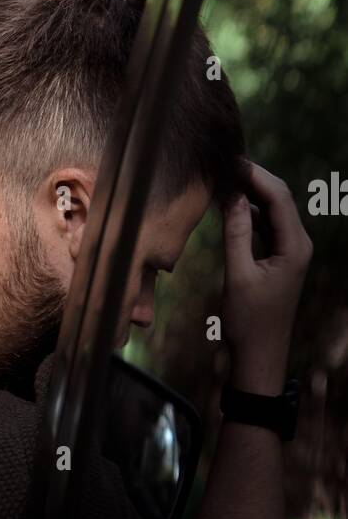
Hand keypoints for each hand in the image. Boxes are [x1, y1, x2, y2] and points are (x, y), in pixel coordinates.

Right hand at [221, 161, 312, 393]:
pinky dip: (246, 215)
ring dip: (248, 195)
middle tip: (223, 164)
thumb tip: (230, 196)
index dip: (254, 175)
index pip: (278, 197)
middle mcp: (298, 245)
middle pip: (277, 199)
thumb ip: (235, 233)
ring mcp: (289, 252)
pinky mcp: (277, 259)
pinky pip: (264, 227)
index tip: (230, 160)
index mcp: (295, 247)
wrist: (258, 358)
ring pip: (270, 211)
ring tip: (220, 180)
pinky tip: (226, 207)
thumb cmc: (249, 323)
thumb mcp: (238, 275)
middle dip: (252, 180)